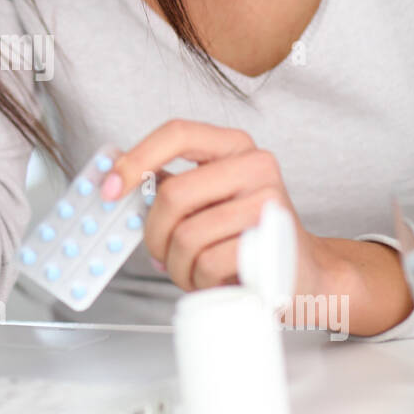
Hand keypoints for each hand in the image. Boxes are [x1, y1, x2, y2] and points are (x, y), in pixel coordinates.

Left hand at [99, 119, 331, 296]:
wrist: (303, 272)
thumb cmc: (246, 235)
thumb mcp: (210, 200)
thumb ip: (173, 186)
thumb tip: (118, 182)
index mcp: (234, 145)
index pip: (176, 133)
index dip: (136, 159)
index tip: (110, 187)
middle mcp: (255, 163)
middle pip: (173, 194)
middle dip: (154, 234)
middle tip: (159, 252)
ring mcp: (268, 200)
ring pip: (187, 235)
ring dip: (177, 265)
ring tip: (193, 269)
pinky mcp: (273, 239)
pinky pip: (209, 263)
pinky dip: (200, 280)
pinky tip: (213, 279)